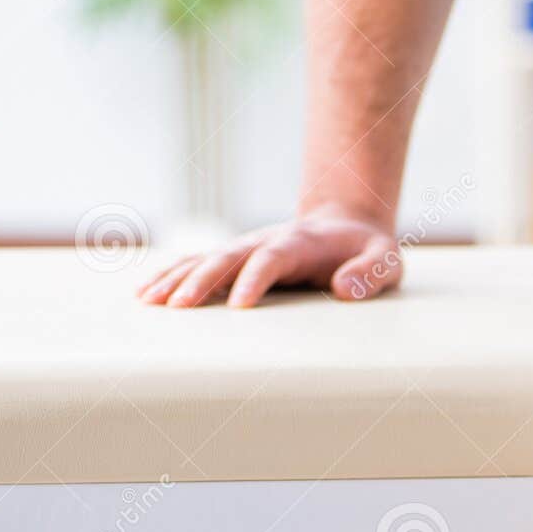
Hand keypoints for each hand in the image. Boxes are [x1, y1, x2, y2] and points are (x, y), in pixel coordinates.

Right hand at [137, 207, 401, 307]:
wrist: (347, 224)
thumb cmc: (367, 249)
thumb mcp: (386, 259)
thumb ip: (371, 272)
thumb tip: (344, 289)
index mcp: (300, 242)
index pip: (271, 259)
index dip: (254, 279)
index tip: (238, 306)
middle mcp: (265, 240)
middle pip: (228, 257)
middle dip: (202, 280)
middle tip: (179, 307)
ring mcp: (246, 247)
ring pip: (204, 259)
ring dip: (176, 278)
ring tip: (148, 300)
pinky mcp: (236, 258)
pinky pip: (197, 264)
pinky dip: (171, 276)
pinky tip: (146, 293)